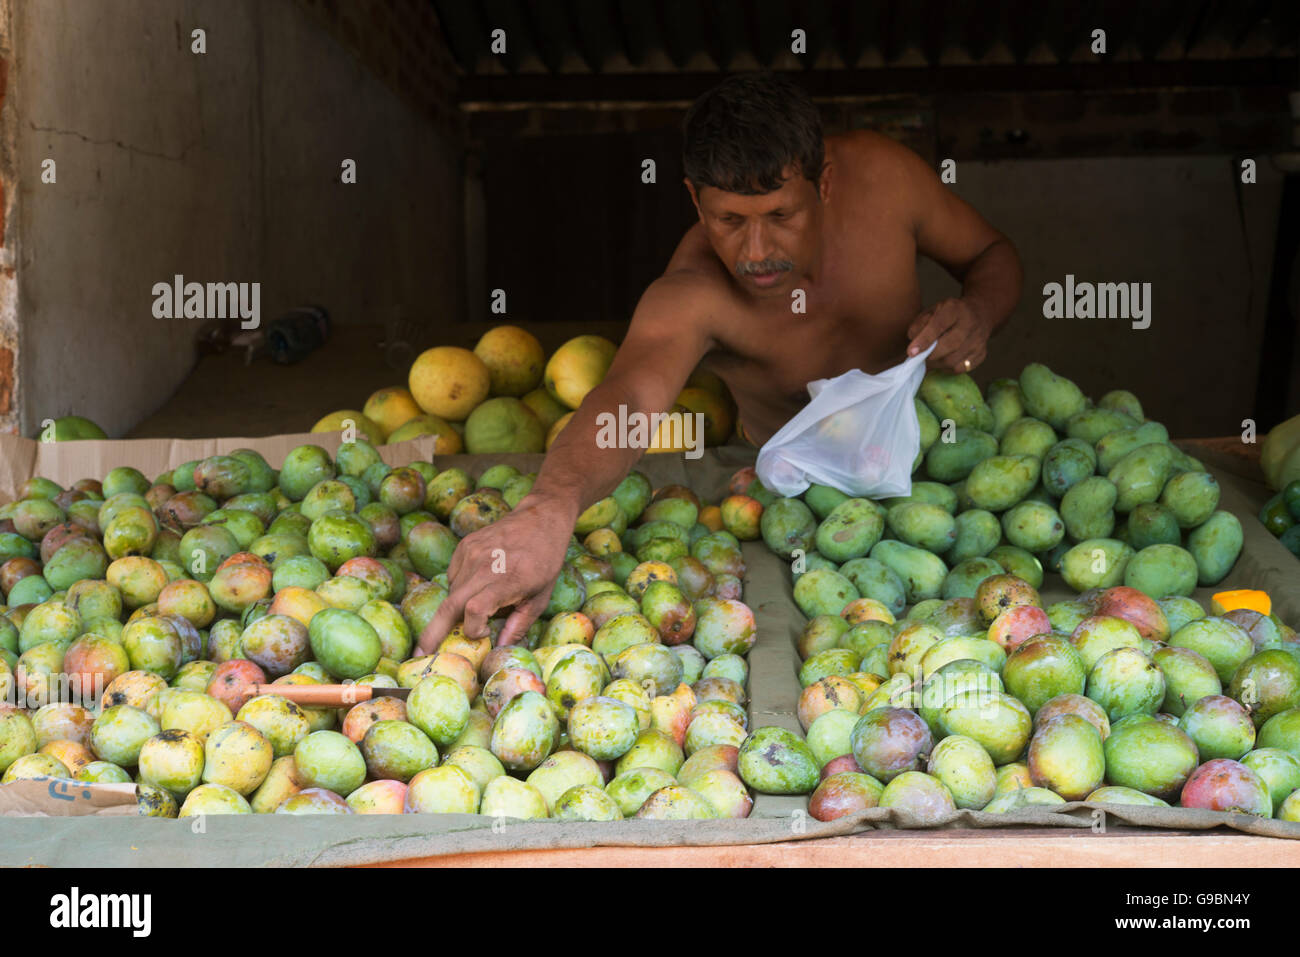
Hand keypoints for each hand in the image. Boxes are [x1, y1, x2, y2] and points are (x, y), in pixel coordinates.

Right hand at [415, 498, 573, 655]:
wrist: (540, 519)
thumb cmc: (545, 562)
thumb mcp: (540, 598)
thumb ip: (519, 625)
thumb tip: (500, 649)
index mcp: (507, 581)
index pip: (474, 609)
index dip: (473, 628)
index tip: (485, 633)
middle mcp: (484, 566)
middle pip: (450, 605)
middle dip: (432, 632)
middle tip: (420, 653)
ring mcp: (471, 553)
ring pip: (452, 591)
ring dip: (457, 607)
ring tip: (480, 604)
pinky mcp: (465, 545)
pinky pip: (453, 576)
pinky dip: (460, 588)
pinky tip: (479, 584)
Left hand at [906, 298, 990, 373]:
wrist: (978, 314)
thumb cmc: (948, 314)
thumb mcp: (931, 311)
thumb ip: (919, 325)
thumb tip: (914, 348)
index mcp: (954, 309)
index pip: (939, 325)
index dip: (924, 340)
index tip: (911, 352)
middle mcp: (970, 323)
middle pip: (948, 346)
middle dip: (930, 355)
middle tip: (920, 357)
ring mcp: (978, 340)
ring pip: (953, 361)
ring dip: (936, 364)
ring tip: (930, 358)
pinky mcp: (981, 354)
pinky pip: (960, 368)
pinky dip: (947, 368)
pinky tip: (943, 360)